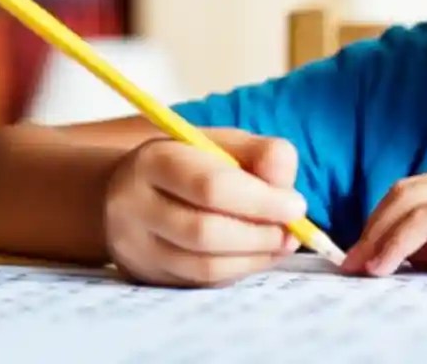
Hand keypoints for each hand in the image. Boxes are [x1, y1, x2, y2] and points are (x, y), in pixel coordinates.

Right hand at [103, 129, 307, 286]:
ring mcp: (135, 246)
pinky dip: (238, 271)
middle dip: (260, 235)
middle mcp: (133, 205)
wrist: (130, 191)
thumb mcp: (225, 144)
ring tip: (280, 243)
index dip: (261, 201)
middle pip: (205, 232)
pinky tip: (256, 255)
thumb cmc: (191, 163)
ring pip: (203, 266)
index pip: (211, 186)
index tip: (297, 206)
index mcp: (155, 160)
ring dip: (254, 258)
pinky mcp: (145, 275)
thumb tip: (287, 190)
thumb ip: (263, 154)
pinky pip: (201, 283)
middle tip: (292, 233)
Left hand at [340, 170, 426, 281]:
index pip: (415, 194)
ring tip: (360, 269)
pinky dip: (399, 240)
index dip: (382, 222)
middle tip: (351, 265)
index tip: (362, 258)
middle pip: (404, 191)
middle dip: (371, 225)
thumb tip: (414, 262)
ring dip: (377, 233)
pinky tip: (385, 265)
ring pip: (410, 199)